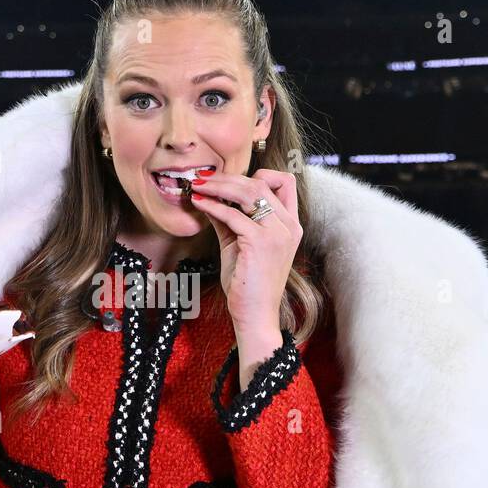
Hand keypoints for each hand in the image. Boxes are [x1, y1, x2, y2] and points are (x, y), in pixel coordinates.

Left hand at [187, 168, 302, 333]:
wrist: (254, 314)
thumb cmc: (247, 283)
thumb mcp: (238, 244)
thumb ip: (228, 219)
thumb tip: (209, 197)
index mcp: (290, 224)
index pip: (284, 181)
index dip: (258, 174)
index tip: (229, 180)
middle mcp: (289, 225)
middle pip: (262, 182)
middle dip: (228, 177)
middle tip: (202, 178)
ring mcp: (277, 233)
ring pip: (249, 192)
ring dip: (219, 185)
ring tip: (198, 186)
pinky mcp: (260, 243)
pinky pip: (233, 215)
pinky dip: (213, 206)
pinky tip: (199, 203)